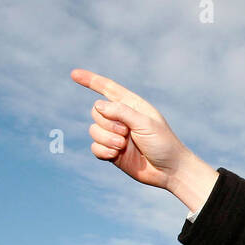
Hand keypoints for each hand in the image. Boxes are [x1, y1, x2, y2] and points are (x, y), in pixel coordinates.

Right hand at [70, 69, 218, 210]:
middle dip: (107, 123)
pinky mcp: (112, 153)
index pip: (108, 89)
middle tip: (125, 133)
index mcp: (132, 106)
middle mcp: (122, 119)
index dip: (91, 80)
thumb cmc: (163, 143)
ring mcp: (116, 136)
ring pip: (94, 130)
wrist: (170, 171)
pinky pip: (95, 148)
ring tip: (123, 146)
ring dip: (106, 138)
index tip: (74, 74)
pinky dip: (103, 151)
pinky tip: (115, 155)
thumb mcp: (145, 123)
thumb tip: (98, 105)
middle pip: (96, 112)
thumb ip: (121, 112)